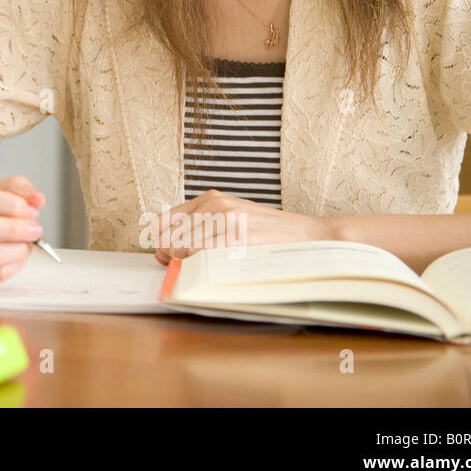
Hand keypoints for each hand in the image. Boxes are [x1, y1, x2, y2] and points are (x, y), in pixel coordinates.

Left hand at [149, 188, 333, 264]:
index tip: (164, 256)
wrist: (311, 237)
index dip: (159, 242)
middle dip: (170, 258)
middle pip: (169, 237)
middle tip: (181, 269)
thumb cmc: (272, 234)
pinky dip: (199, 269)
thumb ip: (203, 226)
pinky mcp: (236, 237)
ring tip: (202, 271)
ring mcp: (225, 219)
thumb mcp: (234, 218)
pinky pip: (201, 257)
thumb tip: (169, 250)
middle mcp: (215, 205)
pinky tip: (213, 272)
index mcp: (211, 198)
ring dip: (185, 266)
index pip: (163, 220)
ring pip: (181, 249)